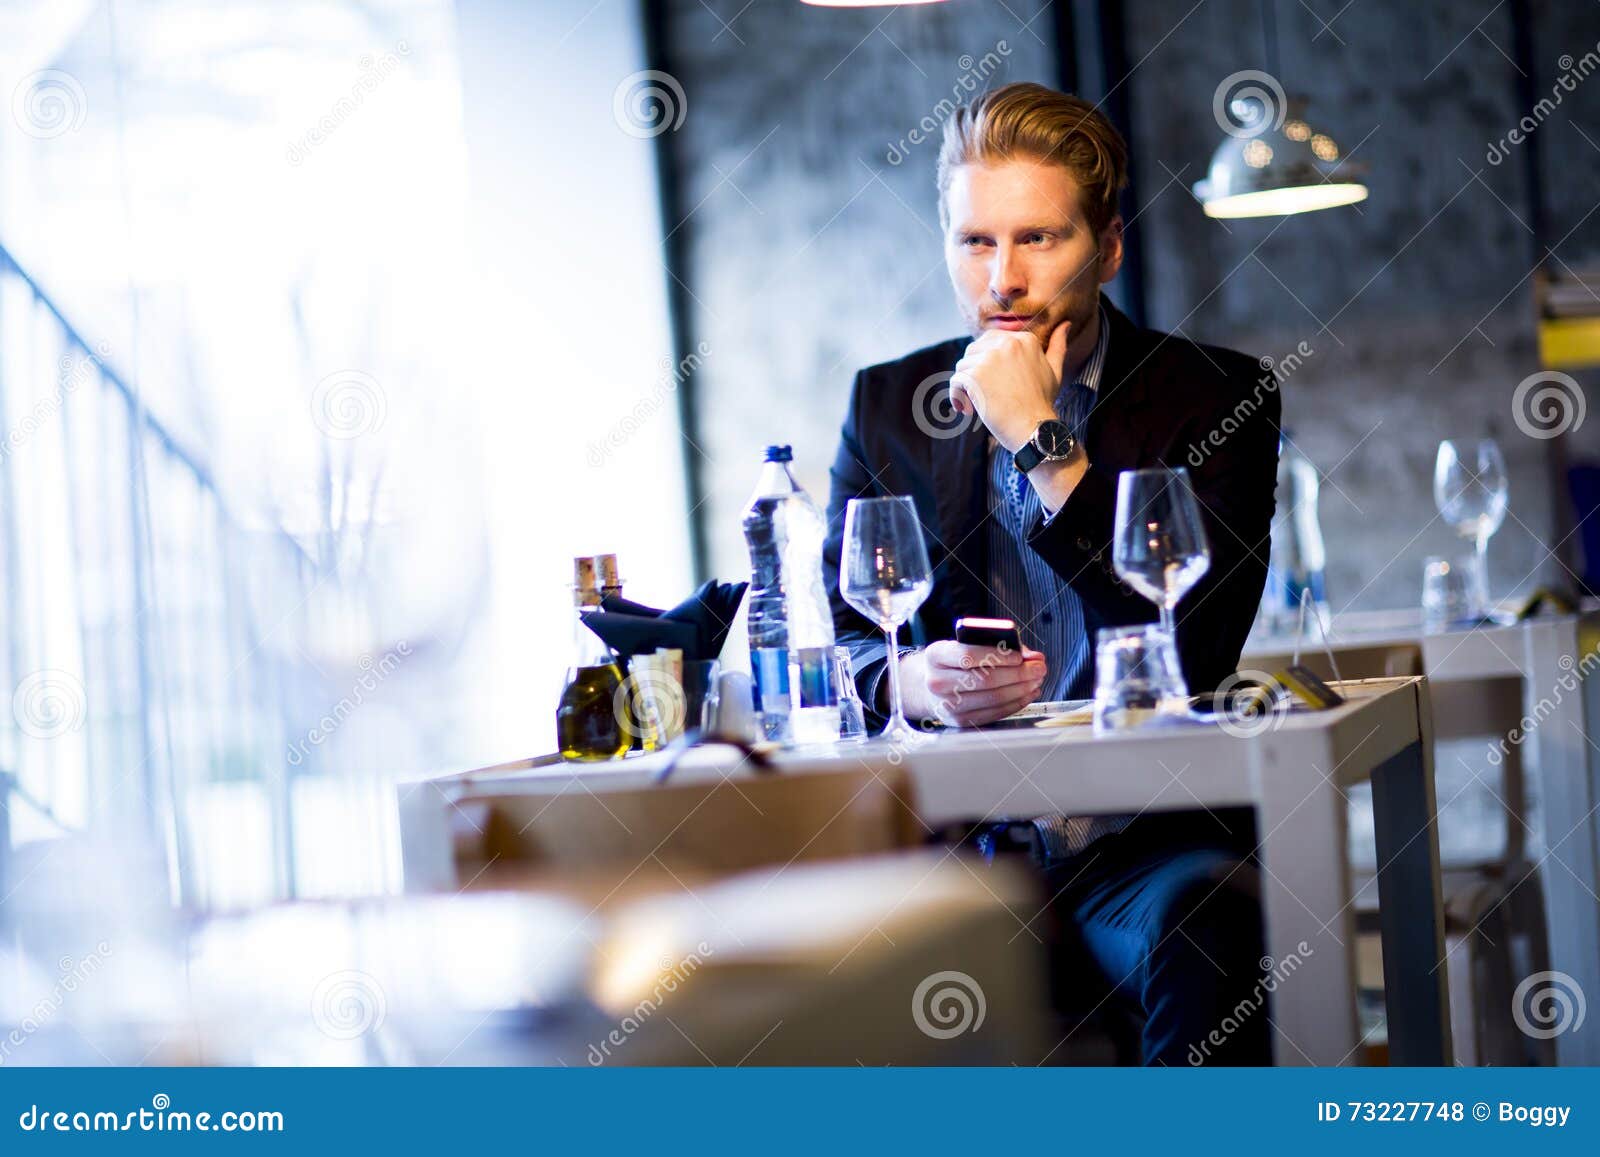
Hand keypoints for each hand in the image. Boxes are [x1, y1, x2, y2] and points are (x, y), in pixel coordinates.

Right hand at [895, 640, 1047, 727]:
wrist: (927, 686)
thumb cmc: (953, 662)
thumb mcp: (964, 644)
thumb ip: (997, 645)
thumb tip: (1032, 657)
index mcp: (935, 656)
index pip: (968, 655)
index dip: (998, 655)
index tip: (1020, 655)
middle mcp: (936, 682)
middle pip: (984, 679)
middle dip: (1018, 673)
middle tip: (1039, 667)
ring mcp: (947, 705)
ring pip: (993, 698)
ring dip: (1021, 689)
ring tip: (1036, 679)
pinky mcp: (960, 721)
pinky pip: (994, 713)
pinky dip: (1016, 703)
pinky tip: (1027, 693)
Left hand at [950, 319, 1070, 452]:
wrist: (1034, 428)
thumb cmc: (1042, 402)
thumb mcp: (1055, 370)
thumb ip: (1058, 346)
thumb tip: (1065, 324)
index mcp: (1024, 339)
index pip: (990, 340)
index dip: (986, 362)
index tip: (993, 383)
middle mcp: (1007, 343)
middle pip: (974, 350)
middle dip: (973, 371)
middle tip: (982, 394)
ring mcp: (990, 358)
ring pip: (963, 366)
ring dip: (965, 386)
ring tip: (976, 405)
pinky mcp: (975, 375)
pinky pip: (955, 381)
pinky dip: (957, 397)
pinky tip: (967, 410)